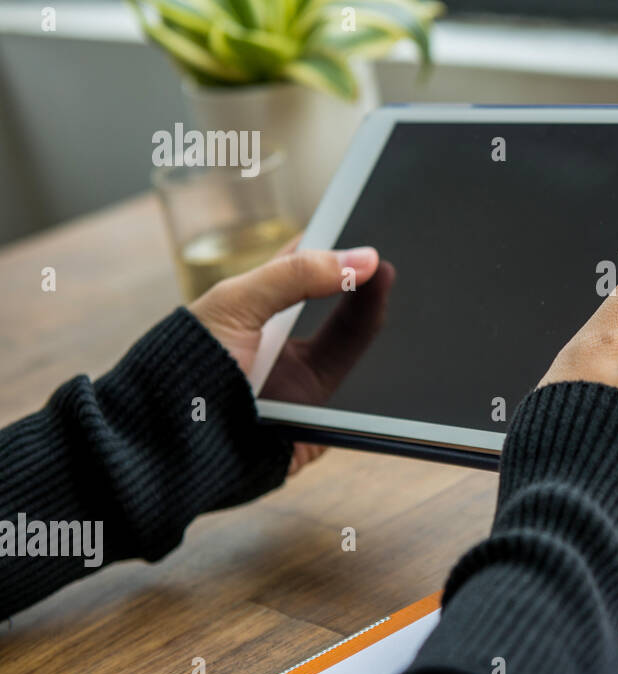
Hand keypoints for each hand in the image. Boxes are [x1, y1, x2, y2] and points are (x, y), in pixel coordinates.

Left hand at [190, 244, 392, 474]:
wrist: (174, 448)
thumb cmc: (185, 368)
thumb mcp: (235, 303)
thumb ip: (296, 275)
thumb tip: (363, 258)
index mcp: (251, 310)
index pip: (297, 267)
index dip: (327, 245)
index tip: (355, 225)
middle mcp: (278, 341)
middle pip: (332, 300)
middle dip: (359, 276)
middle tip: (380, 253)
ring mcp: (299, 377)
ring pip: (350, 335)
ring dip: (370, 305)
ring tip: (386, 275)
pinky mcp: (319, 411)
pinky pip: (357, 376)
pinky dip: (371, 341)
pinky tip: (378, 311)